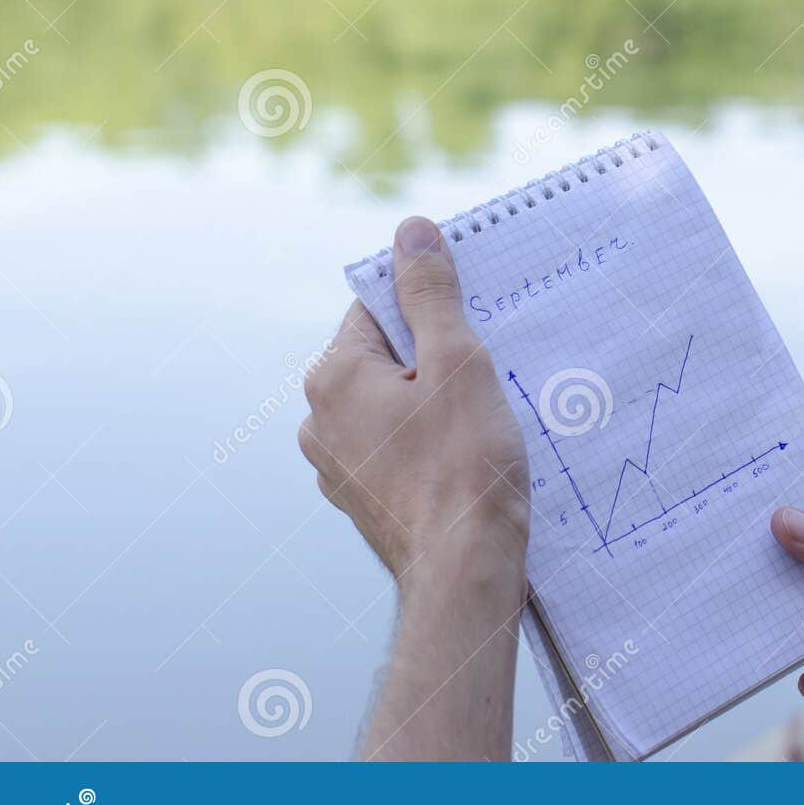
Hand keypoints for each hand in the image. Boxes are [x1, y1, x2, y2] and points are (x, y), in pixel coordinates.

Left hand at [299, 216, 529, 582]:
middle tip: (485, 379)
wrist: (465, 573)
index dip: (430, 311)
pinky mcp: (362, 501)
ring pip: (392, 405)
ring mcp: (336, 467)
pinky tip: (466, 460)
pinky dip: (428, 444)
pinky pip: (395, 448)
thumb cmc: (465, 466)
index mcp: (332, 377)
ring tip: (479, 425)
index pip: (379, 309)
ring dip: (434, 403)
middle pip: (385, 357)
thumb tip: (411, 231)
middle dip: (434, 360)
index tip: (472, 328)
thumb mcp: (458, 361)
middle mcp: (318, 420)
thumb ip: (431, 294)